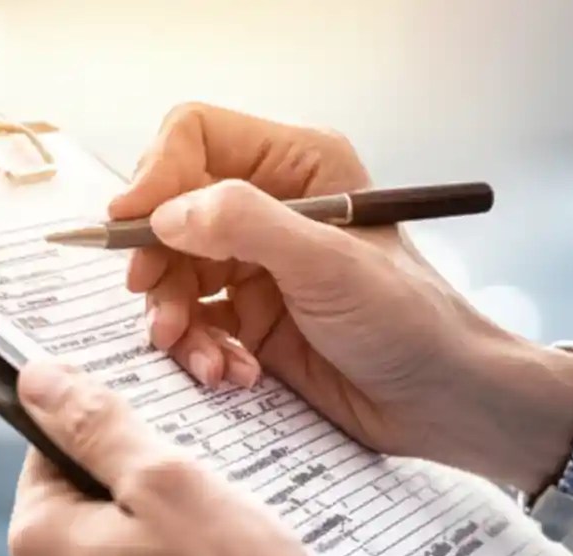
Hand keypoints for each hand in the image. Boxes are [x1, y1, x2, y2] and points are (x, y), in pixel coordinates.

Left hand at [9, 360, 412, 555]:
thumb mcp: (170, 480)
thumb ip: (98, 425)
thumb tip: (40, 382)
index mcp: (41, 544)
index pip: (47, 456)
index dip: (106, 439)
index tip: (155, 446)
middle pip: (79, 511)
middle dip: (136, 496)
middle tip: (199, 502)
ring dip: (154, 547)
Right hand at [115, 103, 572, 487]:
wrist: (441, 400)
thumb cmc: (410, 320)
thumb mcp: (328, 263)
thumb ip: (245, 225)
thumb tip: (165, 214)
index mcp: (298, 166)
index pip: (197, 138)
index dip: (158, 174)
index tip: (132, 222)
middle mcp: (271, 208)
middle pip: (171, 213)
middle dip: (159, 266)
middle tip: (159, 310)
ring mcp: (256, 265)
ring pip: (174, 275)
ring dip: (177, 321)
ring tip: (204, 359)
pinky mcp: (250, 318)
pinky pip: (193, 323)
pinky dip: (200, 352)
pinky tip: (231, 375)